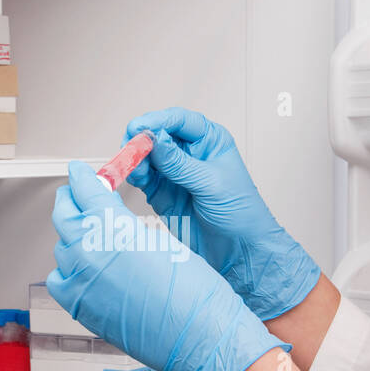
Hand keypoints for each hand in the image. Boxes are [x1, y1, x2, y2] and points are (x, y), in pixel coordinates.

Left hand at [46, 161, 289, 370]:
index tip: (79, 173)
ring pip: (63, 248)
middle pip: (65, 215)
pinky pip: (61, 281)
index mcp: (112, 227)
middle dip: (72, 201)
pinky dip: (69, 272)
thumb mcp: (162, 239)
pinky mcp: (80, 308)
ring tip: (91, 236)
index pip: (84, 189)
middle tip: (79, 196)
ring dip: (73, 238)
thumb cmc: (194, 292)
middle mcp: (89, 253)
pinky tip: (86, 271)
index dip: (81, 177)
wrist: (199, 335)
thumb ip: (125, 224)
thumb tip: (109, 216)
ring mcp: (81, 282)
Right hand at [120, 108, 320, 320]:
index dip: (157, 120)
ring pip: (147, 156)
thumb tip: (152, 138)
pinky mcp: (162, 193)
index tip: (139, 127)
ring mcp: (174, 173)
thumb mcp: (210, 183)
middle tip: (129, 147)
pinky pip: (144, 177)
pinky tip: (134, 177)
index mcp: (210, 141)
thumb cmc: (239, 212)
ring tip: (133, 167)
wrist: (239, 250)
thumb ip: (179, 163)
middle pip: (158, 135)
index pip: (179, 120)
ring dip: (136, 158)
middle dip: (141, 139)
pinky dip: (135, 175)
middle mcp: (190, 153)